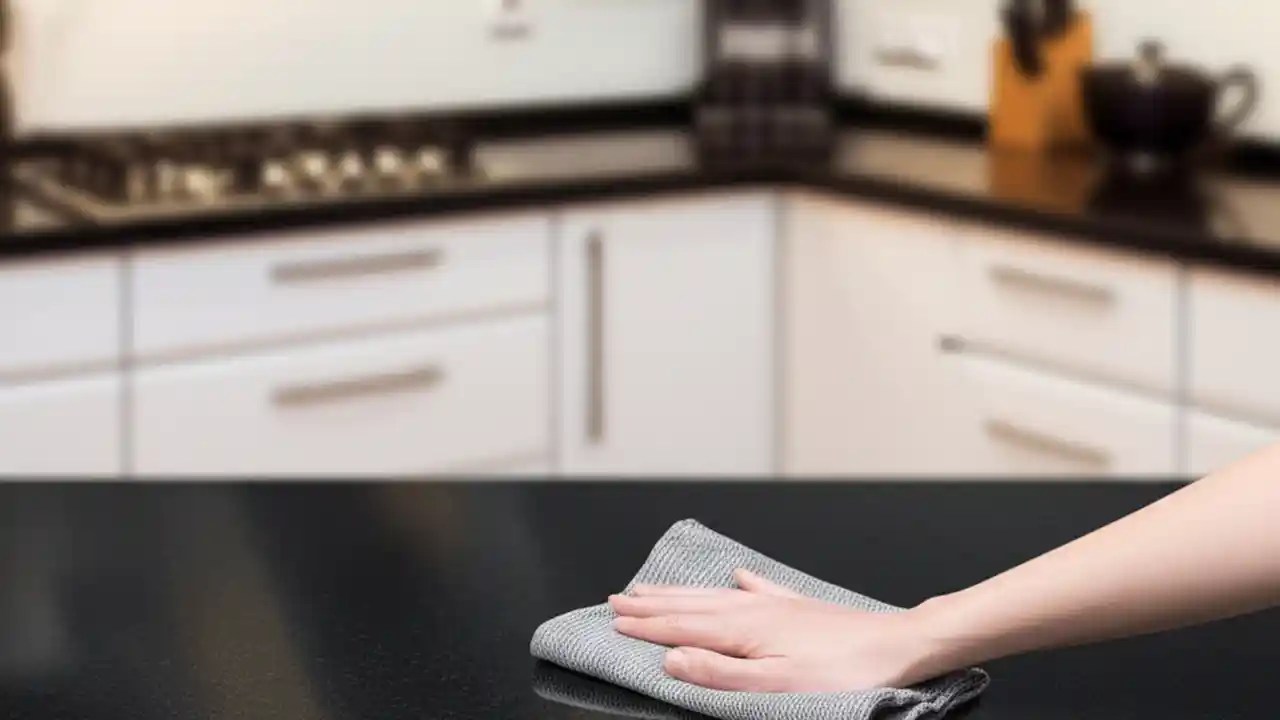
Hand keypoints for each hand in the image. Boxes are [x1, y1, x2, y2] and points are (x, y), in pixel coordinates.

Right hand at [609, 569, 946, 692]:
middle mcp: (755, 610)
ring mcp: (779, 606)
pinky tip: (737, 575)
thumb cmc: (842, 673)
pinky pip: (760, 590)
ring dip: (682, 592)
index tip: (613, 623)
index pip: (680, 628)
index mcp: (744, 630)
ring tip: (655, 587)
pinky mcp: (801, 609)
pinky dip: (743, 583)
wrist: (898, 647)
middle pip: (692, 605)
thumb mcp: (775, 686)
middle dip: (652, 603)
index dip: (644, 626)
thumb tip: (671, 661)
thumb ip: (719, 674)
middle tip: (618, 599)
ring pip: (717, 595)